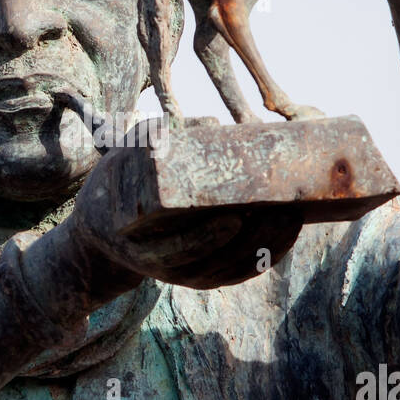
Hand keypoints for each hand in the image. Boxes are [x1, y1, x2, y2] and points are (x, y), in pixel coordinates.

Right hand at [65, 142, 300, 293]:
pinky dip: (269, 253)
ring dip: (269, 243)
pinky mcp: (207, 275)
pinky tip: (289, 229)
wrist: (106, 232)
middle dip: (254, 236)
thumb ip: (155, 140)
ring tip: (293, 212)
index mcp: (142, 245)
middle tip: (281, 206)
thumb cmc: (115, 189)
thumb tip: (211, 124)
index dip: (209, 238)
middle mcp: (168, 269)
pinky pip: (242, 270)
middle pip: (218, 260)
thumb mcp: (120, 162)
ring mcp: (189, 276)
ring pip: (236, 267)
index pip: (181, 249)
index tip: (234, 217)